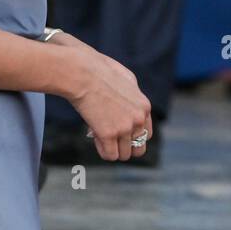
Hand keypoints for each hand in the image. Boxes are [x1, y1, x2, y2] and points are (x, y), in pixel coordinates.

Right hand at [53, 33, 153, 161]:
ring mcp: (125, 128)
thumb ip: (134, 97)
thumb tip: (130, 108)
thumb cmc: (100, 73)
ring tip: (99, 134)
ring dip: (111, 149)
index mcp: (145, 107)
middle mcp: (139, 119)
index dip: (132, 137)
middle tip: (111, 140)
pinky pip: (109, 155)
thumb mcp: (128, 81)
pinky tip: (94, 136)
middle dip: (124, 148)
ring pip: (123, 155)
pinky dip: (101, 150)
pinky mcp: (109, 134)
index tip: (119, 134)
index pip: (146, 135)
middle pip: (138, 150)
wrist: (84, 74)